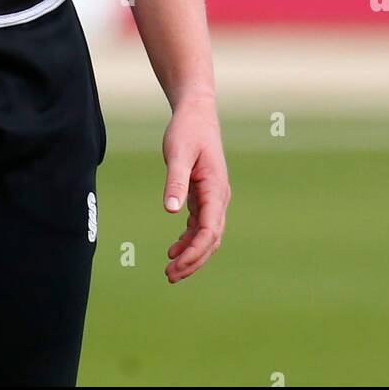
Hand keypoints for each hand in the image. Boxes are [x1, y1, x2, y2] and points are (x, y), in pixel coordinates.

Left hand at [161, 96, 229, 281]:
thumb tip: (171, 212)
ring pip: (207, 235)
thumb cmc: (187, 131)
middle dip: (193, 260)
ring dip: (191, 254)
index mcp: (216, 189)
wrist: (196, 113)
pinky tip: (173, 249)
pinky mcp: (204, 195)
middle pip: (211, 239)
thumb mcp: (177, 154)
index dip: (195, 252)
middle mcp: (219, 197)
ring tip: (170, 271)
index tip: (176, 265)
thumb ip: (175, 182)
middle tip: (170, 276)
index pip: (210, 230)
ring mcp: (213, 197)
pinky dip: (188, 240)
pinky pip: (200, 225)